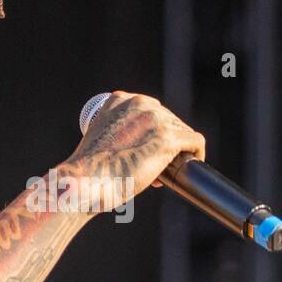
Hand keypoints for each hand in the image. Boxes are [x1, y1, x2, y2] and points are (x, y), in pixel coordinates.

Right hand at [59, 91, 205, 211]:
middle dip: (163, 143)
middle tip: (153, 168)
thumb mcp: (100, 138)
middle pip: (168, 120)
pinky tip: (191, 164)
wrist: (86, 181)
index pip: (149, 111)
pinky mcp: (168, 138)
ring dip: (176, 152)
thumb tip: (139, 147)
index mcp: (119, 99)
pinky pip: (194, 141)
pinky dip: (196, 153)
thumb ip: (118, 133)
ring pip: (181, 131)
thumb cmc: (87, 170)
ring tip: (163, 173)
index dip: (151, 133)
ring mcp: (155, 119)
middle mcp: (139, 103)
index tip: (144, 151)